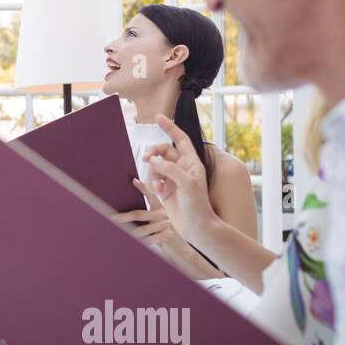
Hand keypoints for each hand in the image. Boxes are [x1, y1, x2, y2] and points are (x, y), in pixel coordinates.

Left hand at [110, 179, 191, 257]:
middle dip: (124, 217)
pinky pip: (151, 239)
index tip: (133, 180)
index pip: (151, 194)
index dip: (143, 187)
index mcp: (160, 207)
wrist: (180, 250)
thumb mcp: (156, 223)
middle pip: (139, 214)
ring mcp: (167, 224)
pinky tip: (133, 243)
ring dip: (130, 233)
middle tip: (112, 218)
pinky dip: (141, 242)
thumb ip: (147, 216)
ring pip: (143, 229)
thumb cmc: (164, 235)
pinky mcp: (169, 236)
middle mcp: (163, 214)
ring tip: (119, 233)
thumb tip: (125, 215)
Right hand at [141, 115, 218, 245]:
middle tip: (146, 158)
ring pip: (154, 166)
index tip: (158, 117)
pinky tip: (158, 193)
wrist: (197, 227)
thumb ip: (169, 169)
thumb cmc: (198, 205)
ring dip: (153, 174)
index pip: (180, 139)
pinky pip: (152, 179)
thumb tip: (153, 159)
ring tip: (158, 186)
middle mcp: (181, 168)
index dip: (170, 127)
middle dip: (153, 153)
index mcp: (191, 162)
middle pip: (162, 151)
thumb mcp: (187, 183)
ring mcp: (172, 178)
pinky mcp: (164, 189)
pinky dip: (152, 184)